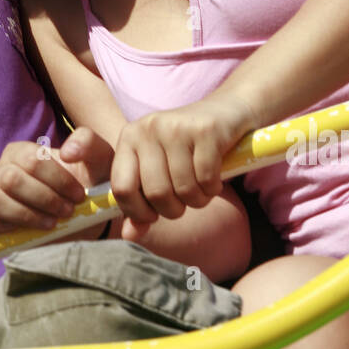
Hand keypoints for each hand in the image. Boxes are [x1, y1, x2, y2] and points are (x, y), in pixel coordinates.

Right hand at [0, 126, 110, 234]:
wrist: (85, 214)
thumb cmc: (89, 182)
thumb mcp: (99, 158)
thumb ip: (88, 142)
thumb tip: (67, 152)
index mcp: (22, 152)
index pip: (32, 161)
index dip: (57, 180)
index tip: (79, 196)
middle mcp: (1, 170)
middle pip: (11, 180)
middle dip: (44, 199)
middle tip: (66, 211)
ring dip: (24, 215)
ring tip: (49, 223)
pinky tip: (20, 231)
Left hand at [110, 92, 255, 234]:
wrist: (227, 112)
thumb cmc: (188, 149)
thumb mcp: (159, 171)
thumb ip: (141, 203)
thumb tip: (129, 235)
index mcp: (129, 137)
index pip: (121, 188)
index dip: (138, 212)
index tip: (153, 214)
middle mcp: (148, 128)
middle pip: (156, 193)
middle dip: (174, 209)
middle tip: (184, 200)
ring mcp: (176, 127)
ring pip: (184, 189)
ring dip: (198, 199)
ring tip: (201, 188)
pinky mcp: (205, 130)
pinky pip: (206, 179)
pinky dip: (213, 188)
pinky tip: (215, 178)